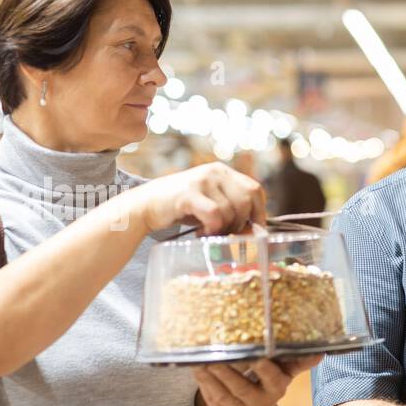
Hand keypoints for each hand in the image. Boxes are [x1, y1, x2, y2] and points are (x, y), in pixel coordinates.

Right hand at [123, 162, 265, 234]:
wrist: (146, 205)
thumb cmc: (183, 209)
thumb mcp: (212, 203)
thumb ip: (234, 211)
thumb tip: (257, 231)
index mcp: (223, 172)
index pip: (255, 190)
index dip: (259, 212)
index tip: (255, 230)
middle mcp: (215, 172)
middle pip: (247, 201)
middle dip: (240, 224)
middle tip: (224, 233)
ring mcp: (202, 180)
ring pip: (231, 211)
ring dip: (222, 229)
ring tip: (208, 232)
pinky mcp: (189, 193)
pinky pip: (215, 215)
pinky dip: (212, 228)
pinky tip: (201, 232)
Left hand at [193, 355, 320, 405]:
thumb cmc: (268, 386)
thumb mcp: (284, 375)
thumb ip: (297, 361)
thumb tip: (320, 351)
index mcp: (276, 389)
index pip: (272, 379)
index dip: (264, 369)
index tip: (255, 355)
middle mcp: (260, 403)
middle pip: (242, 388)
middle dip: (228, 372)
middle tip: (215, 355)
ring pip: (223, 395)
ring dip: (210, 378)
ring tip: (199, 360)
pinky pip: (212, 400)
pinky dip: (203, 385)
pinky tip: (196, 370)